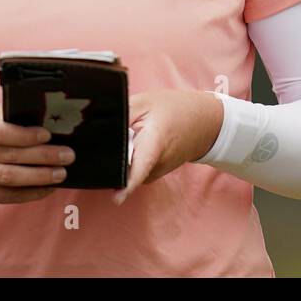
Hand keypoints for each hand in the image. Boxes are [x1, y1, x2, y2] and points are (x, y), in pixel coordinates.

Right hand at [0, 99, 75, 203]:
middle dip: (42, 157)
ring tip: (61, 173)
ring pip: (8, 179)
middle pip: (9, 157)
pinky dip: (29, 194)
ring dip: (39, 178)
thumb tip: (48, 117)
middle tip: (67, 155)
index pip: (0, 133)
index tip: (48, 135)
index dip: (25, 136)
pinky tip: (47, 187)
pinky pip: (5, 196)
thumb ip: (10, 113)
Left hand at [114, 89, 222, 205]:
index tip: (116, 198)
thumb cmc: (175, 109)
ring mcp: (154, 173)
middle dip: (111, 159)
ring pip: (127, 170)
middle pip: (125, 169)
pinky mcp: (151, 175)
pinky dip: (129, 159)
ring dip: (121, 156)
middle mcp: (155, 166)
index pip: (140, 169)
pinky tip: (133, 143)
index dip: (128, 185)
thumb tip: (96, 126)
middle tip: (104, 140)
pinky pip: (132, 170)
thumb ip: (120, 115)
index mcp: (155, 143)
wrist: (204, 122)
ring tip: (129, 136)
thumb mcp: (144, 101)